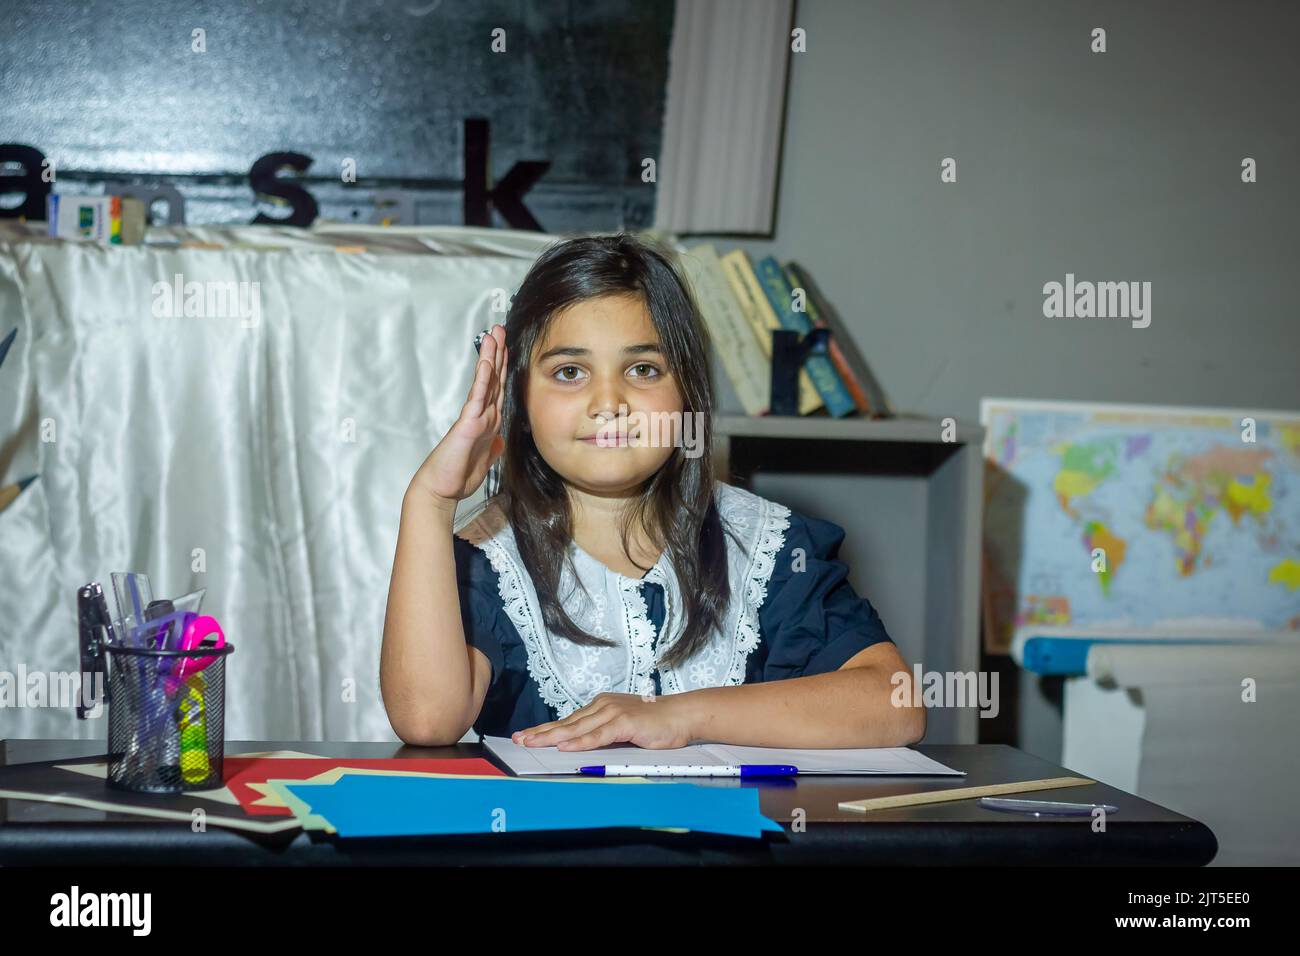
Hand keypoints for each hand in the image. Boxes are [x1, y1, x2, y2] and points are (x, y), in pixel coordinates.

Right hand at [410, 324, 507, 511]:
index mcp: (487, 422)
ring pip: (487, 382)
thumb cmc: (457, 477)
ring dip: (491, 357)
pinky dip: (483, 378)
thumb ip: (492, 447)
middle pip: (493, 378)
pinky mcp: (467, 424)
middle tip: (499, 328)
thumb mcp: (485, 461)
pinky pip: (478, 397)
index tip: (506, 347)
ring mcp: (475, 417)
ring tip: (493, 334)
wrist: (441, 491)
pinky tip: (486, 362)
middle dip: (498, 352)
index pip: (498, 388)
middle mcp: (482, 415)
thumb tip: (500, 441)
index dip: (503, 367)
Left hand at [511, 692, 696, 750]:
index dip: (546, 729)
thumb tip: (580, 746)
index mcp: (601, 706)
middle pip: (567, 723)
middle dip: (542, 732)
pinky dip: (580, 742)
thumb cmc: (656, 723)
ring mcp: (613, 712)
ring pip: (577, 729)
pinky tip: (565, 747)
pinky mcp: (624, 723)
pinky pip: (597, 735)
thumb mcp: (623, 727)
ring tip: (534, 743)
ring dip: (554, 737)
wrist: (682, 715)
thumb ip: (603, 734)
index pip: (568, 720)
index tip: (527, 735)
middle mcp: (603, 705)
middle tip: (520, 739)